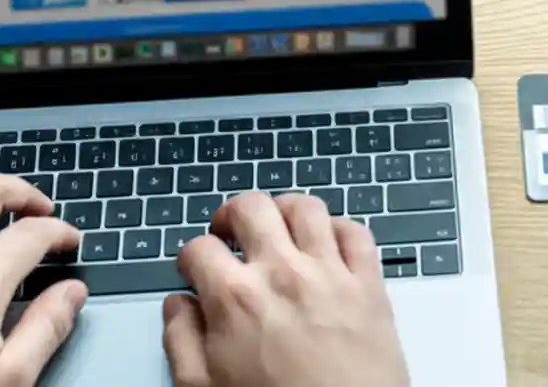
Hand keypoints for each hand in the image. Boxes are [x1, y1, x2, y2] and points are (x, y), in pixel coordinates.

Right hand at [164, 192, 409, 386]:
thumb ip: (181, 340)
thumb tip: (177, 304)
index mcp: (236, 298)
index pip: (199, 247)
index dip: (190, 256)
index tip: (195, 267)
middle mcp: (283, 273)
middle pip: (251, 206)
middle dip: (232, 214)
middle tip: (230, 233)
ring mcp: (330, 274)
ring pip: (306, 207)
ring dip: (285, 211)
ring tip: (278, 228)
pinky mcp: (369, 285)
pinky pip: (356, 232)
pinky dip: (339, 229)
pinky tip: (327, 245)